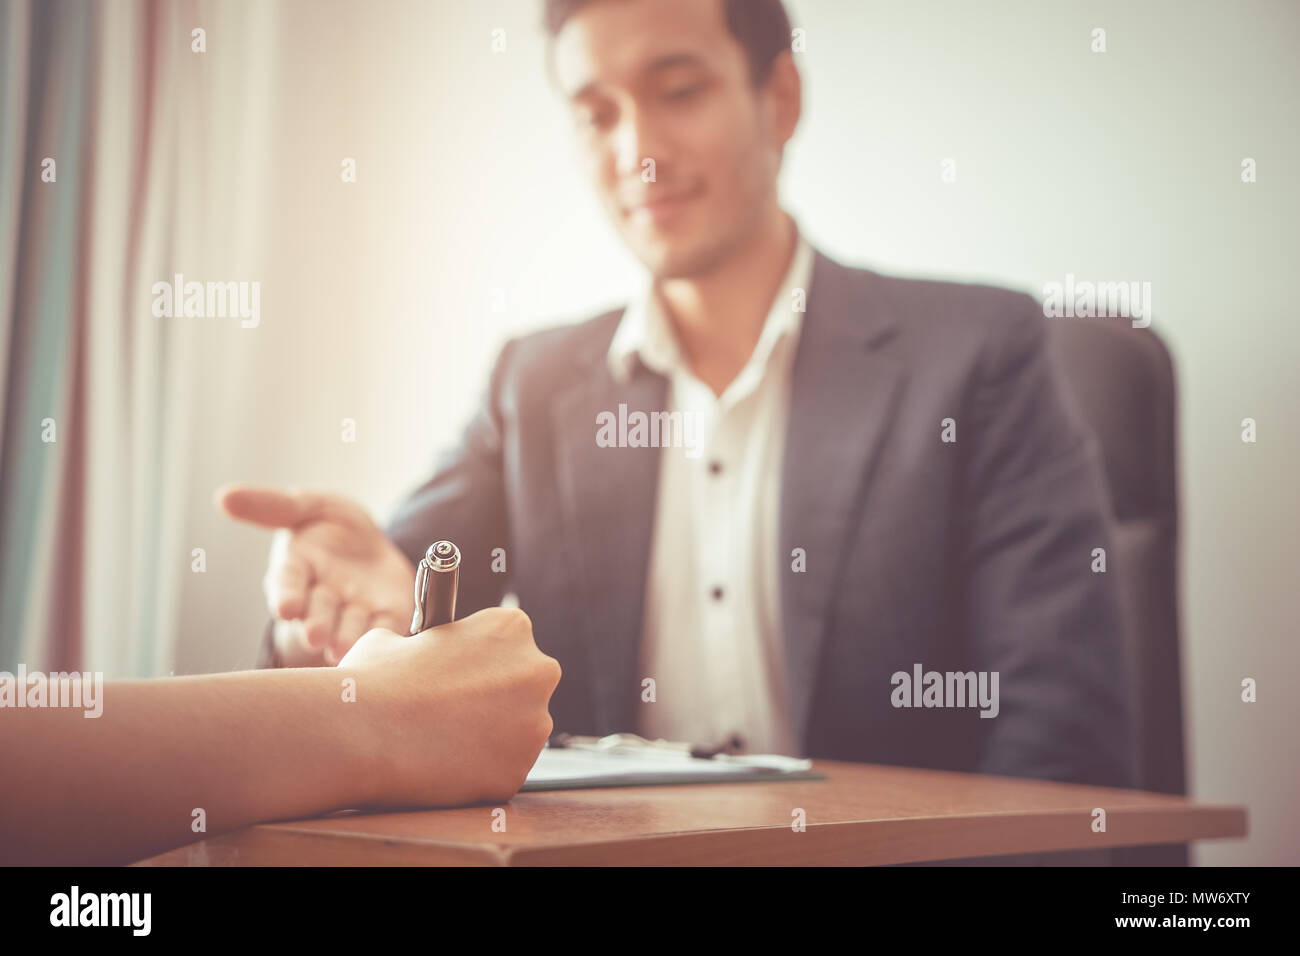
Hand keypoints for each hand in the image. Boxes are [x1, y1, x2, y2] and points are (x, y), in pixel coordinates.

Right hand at [217, 484, 415, 664]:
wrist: (372, 545)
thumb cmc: (330, 526)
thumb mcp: (306, 506)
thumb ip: (270, 505)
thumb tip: (223, 496)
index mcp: (296, 569)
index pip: (287, 583)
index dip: (286, 595)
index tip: (285, 608)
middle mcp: (322, 596)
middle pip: (317, 612)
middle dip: (316, 625)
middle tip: (316, 637)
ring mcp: (354, 609)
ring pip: (349, 627)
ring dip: (346, 639)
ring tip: (343, 649)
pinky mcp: (386, 615)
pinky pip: (387, 627)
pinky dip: (386, 635)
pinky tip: (388, 642)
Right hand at [340, 608, 561, 806]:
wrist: (360, 735)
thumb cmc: (373, 680)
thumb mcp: (398, 639)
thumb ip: (426, 644)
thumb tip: (415, 652)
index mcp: (511, 628)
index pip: (508, 642)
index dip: (481, 659)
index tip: (459, 673)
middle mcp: (537, 671)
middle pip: (525, 687)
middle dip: (497, 698)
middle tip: (455, 711)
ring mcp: (533, 726)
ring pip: (518, 733)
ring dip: (491, 737)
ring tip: (443, 742)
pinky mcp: (516, 772)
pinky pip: (501, 772)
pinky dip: (478, 773)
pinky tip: (445, 767)